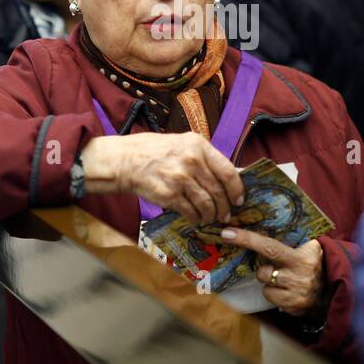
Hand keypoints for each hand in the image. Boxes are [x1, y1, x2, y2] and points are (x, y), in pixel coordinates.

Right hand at [80, 132, 244, 224]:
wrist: (124, 161)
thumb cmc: (154, 152)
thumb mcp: (183, 144)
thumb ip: (205, 158)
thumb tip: (232, 175)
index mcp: (198, 145)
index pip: (228, 171)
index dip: (236, 189)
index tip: (238, 199)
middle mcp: (192, 160)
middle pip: (218, 191)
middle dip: (224, 207)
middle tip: (224, 215)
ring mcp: (180, 178)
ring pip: (206, 204)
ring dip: (210, 215)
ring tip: (209, 218)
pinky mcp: (169, 195)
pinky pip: (190, 212)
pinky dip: (195, 218)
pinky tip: (194, 218)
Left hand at [220, 229, 325, 317]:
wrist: (334, 293)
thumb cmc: (316, 265)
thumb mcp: (311, 248)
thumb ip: (295, 238)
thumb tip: (262, 221)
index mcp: (304, 255)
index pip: (269, 246)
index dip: (247, 239)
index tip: (227, 233)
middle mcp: (300, 272)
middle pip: (263, 270)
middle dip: (259, 269)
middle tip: (266, 266)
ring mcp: (297, 290)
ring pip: (265, 282)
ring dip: (269, 280)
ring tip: (283, 278)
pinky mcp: (293, 305)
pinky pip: (270, 296)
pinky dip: (274, 293)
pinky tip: (286, 290)